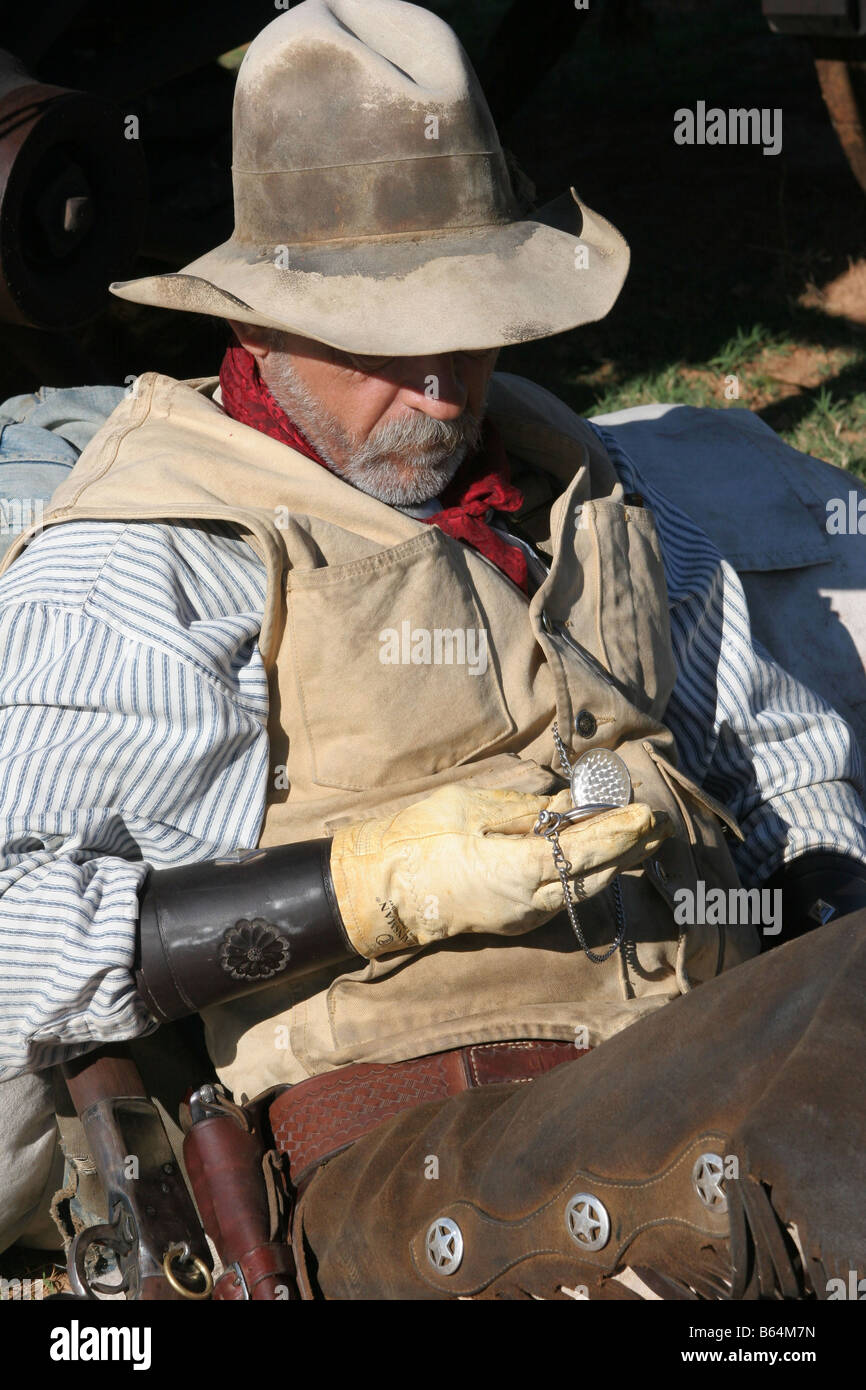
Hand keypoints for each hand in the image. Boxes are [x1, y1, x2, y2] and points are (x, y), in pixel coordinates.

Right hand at [329, 782, 672, 958]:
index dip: (619, 833)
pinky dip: (587, 874)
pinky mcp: (514, 920)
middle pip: (594, 875)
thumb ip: (522, 811)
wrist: (378, 891)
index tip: (647, 814)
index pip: (585, 851)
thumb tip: (565, 805)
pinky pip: (564, 897)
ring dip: (614, 863)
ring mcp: (522, 916)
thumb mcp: (470, 809)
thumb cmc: (417, 841)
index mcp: (518, 871)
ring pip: (583, 890)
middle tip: (658, 823)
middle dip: (629, 849)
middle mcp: (529, 902)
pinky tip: (599, 857)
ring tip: (641, 838)